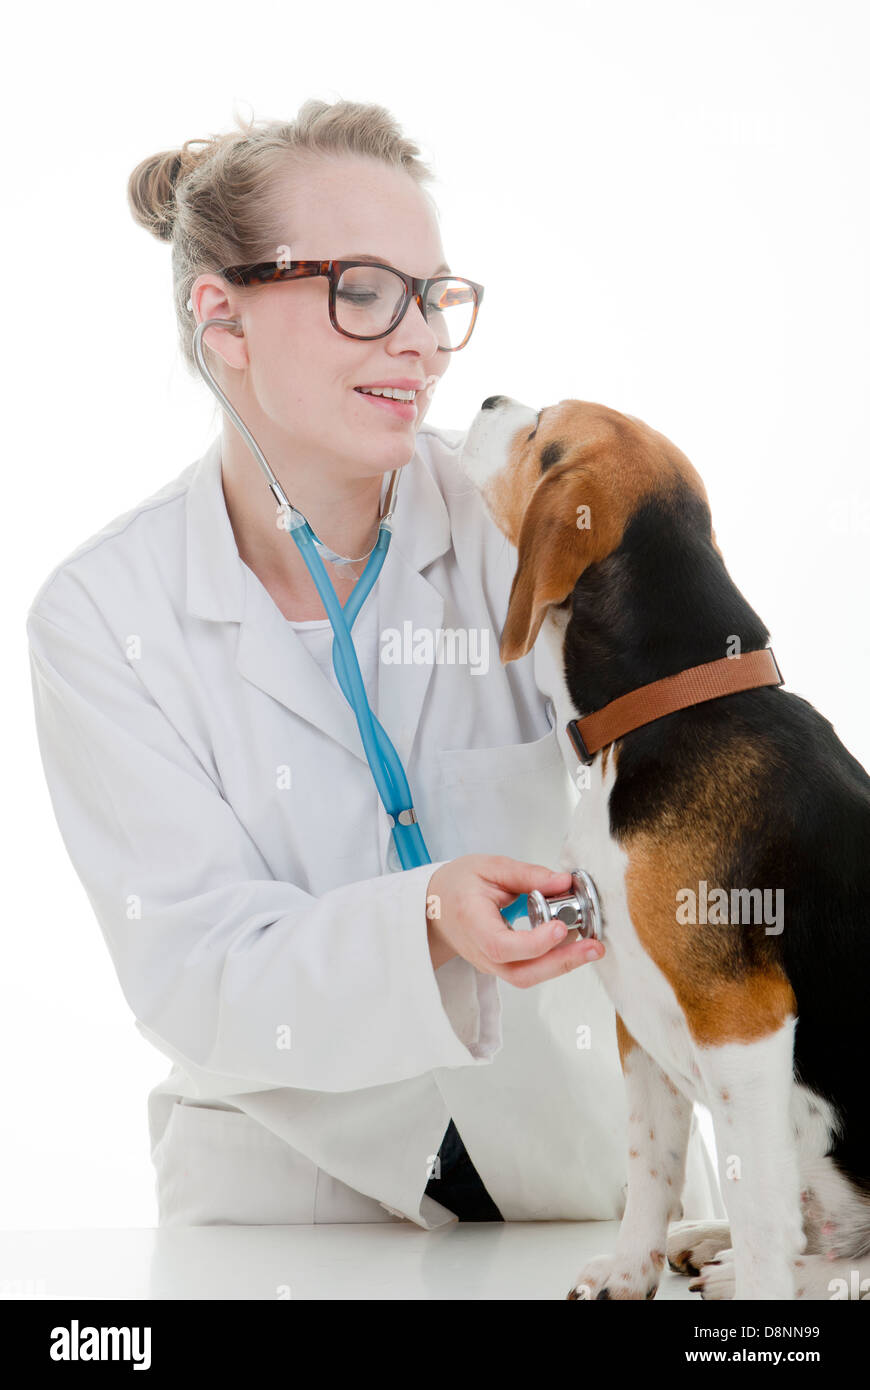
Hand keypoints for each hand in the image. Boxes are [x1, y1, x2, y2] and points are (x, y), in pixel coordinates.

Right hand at [425, 854, 604, 986]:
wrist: (433, 907)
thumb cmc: (458, 884)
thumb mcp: (489, 867)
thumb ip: (527, 874)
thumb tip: (563, 882)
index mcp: (472, 923)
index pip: (501, 946)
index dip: (533, 942)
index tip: (559, 926)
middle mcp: (481, 951)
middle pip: (521, 973)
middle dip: (561, 963)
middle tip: (593, 947)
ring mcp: (490, 964)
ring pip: (527, 977)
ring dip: (563, 965)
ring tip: (592, 947)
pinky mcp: (501, 966)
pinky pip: (529, 971)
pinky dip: (554, 961)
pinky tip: (575, 946)